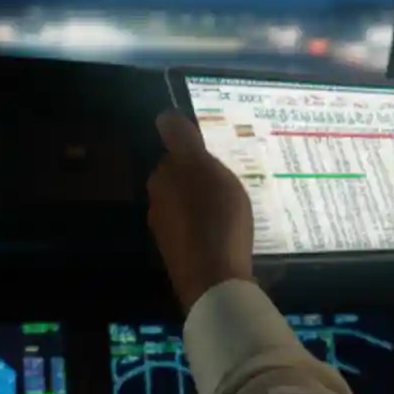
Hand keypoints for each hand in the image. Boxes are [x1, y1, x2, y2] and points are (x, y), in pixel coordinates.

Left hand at [147, 110, 255, 312]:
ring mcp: (169, 236)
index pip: (174, 158)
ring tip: (236, 209)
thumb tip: (162, 115)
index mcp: (161, 181)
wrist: (214, 279)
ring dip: (208, 207)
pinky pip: (199, 234)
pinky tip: (231, 235)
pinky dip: (212, 230)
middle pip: (180, 185)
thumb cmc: (212, 215)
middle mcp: (157, 207)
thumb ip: (182, 141)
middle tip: (232, 182)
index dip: (197, 158)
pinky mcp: (184, 258)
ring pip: (189, 211)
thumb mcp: (202, 167)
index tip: (220, 161)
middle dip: (201, 183)